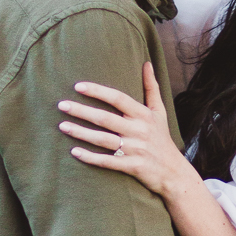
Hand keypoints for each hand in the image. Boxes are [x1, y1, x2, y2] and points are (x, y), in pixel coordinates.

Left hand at [58, 62, 188, 198]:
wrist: (174, 172)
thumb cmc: (162, 139)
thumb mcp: (160, 112)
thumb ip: (151, 87)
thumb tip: (147, 63)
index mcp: (144, 115)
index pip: (118, 98)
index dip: (98, 92)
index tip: (78, 86)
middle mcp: (139, 130)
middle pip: (106, 118)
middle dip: (82, 111)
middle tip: (62, 105)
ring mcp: (135, 149)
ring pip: (103, 139)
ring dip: (81, 133)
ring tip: (62, 126)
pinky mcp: (132, 167)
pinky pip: (108, 161)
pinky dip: (90, 157)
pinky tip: (74, 152)